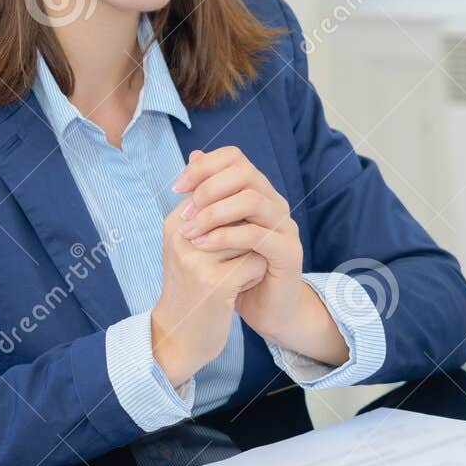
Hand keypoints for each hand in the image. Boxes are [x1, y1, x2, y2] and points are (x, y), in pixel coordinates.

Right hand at [148, 200, 266, 386]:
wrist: (179, 337)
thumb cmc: (191, 288)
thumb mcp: (190, 245)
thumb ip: (206, 211)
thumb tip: (210, 166)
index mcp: (175, 224)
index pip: (221, 196)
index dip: (237, 220)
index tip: (227, 245)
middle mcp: (183, 238)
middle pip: (240, 215)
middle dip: (247, 236)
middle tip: (233, 260)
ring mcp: (197, 261)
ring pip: (251, 238)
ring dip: (252, 255)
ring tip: (233, 274)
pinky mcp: (215, 284)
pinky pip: (256, 264)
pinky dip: (254, 276)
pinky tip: (237, 290)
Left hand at [172, 147, 348, 365]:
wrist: (267, 310)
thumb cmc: (239, 271)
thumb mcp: (216, 231)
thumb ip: (207, 198)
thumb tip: (192, 156)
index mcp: (258, 193)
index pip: (235, 158)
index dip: (204, 166)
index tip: (177, 187)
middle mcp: (275, 204)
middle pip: (244, 173)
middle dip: (207, 188)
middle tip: (183, 212)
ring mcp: (285, 227)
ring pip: (252, 200)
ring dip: (214, 213)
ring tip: (189, 232)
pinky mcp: (288, 252)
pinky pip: (257, 235)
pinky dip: (226, 238)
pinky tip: (203, 247)